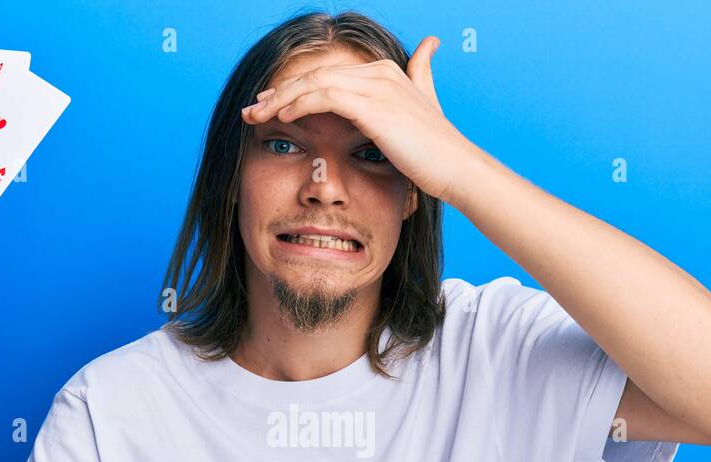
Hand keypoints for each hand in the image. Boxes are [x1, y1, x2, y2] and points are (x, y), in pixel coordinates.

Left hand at [241, 37, 477, 205]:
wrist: (457, 169)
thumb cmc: (437, 152)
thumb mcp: (427, 105)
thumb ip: (421, 73)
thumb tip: (430, 44)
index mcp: (387, 72)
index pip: (328, 75)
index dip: (295, 89)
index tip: (271, 107)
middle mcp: (380, 73)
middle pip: (316, 75)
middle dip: (279, 93)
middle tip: (253, 110)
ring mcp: (376, 87)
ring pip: (314, 83)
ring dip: (280, 99)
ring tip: (256, 115)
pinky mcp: (373, 106)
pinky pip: (323, 97)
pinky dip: (298, 104)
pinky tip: (281, 118)